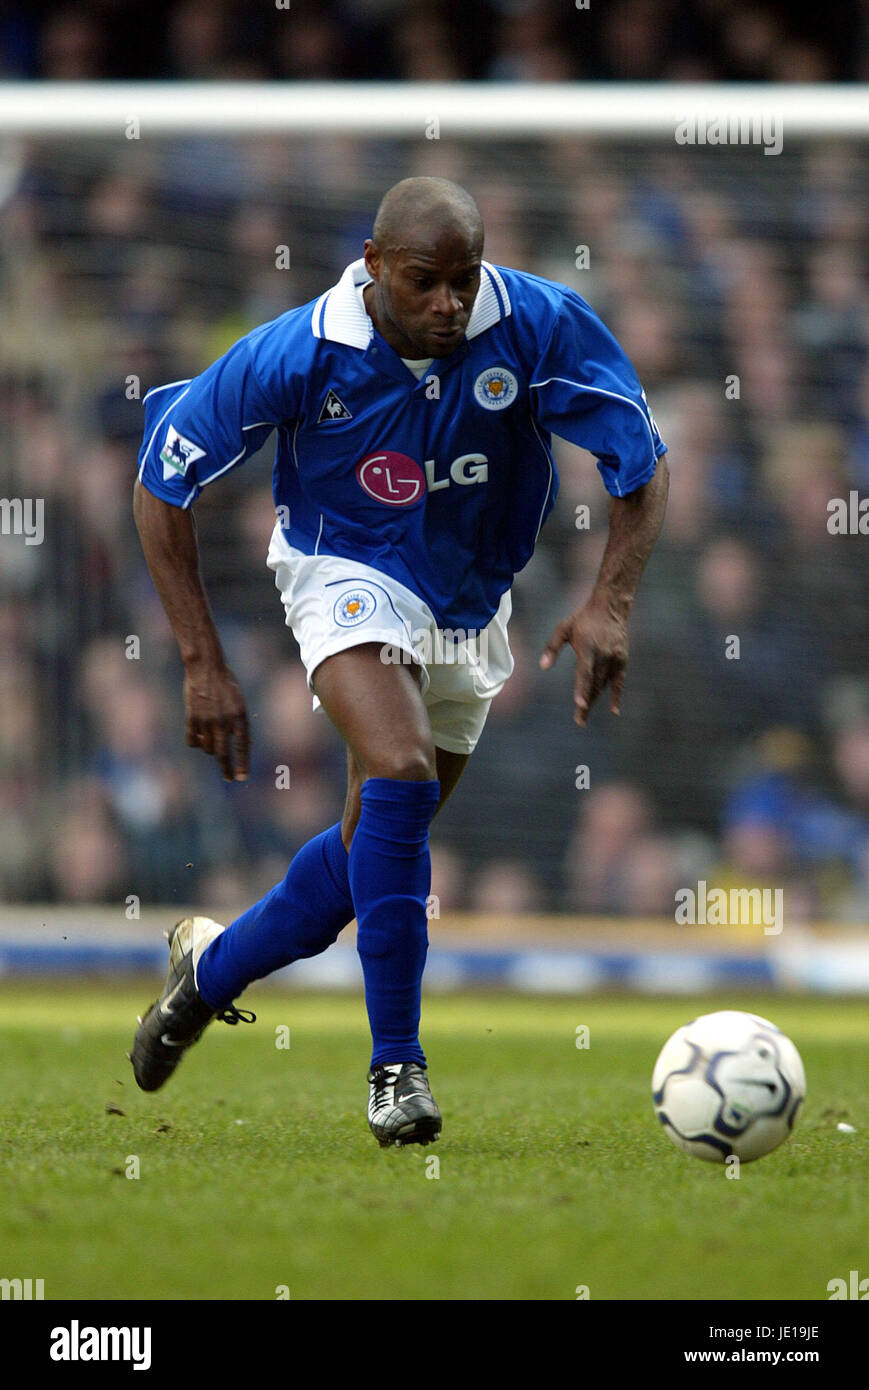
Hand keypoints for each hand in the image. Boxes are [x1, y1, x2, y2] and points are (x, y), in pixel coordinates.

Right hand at [183, 661, 250, 780]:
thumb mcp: (240, 703)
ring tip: (214, 741)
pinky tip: (201, 738)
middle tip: (229, 779)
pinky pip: (193, 741)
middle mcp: (223, 721)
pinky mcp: (191, 719)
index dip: (242, 763)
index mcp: (239, 716)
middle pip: (223, 753)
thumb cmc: (227, 686)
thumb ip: (241, 725)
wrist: (206, 668)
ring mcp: (206, 721)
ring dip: (211, 750)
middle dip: (227, 769)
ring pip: (207, 748)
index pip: (242, 746)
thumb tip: (246, 745)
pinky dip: (197, 742)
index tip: (242, 777)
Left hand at [539, 598, 627, 726]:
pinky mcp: (622, 660)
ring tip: (584, 715)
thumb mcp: (562, 628)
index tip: (580, 705)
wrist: (610, 608)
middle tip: (579, 721)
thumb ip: (552, 648)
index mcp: (588, 648)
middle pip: (594, 684)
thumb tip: (543, 667)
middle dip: (586, 704)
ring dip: (595, 700)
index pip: (584, 673)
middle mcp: (603, 655)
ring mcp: (614, 658)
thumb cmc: (582, 619)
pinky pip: (619, 682)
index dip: (582, 690)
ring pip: (604, 685)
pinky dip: (616, 696)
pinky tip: (614, 711)